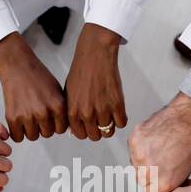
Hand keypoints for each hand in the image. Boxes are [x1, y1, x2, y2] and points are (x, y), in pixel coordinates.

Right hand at [0, 32, 67, 141]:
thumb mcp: (58, 91)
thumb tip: (66, 129)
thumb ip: (62, 109)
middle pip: (47, 134)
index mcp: (58, 106)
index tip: (50, 117)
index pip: (61, 129)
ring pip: (33, 137)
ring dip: (30, 129)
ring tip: (27, 116)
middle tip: (36, 114)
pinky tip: (18, 121)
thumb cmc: (38, 76)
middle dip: (43, 126)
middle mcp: (44, 112)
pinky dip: (17, 132)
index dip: (55, 124)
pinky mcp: (13, 117)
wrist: (17, 66)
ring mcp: (28, 116)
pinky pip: (17, 137)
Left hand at [64, 23, 125, 140]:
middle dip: (97, 130)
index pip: (80, 134)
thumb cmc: (81, 72)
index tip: (89, 125)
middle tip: (99, 121)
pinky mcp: (117, 104)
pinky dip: (120, 119)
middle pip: (95, 136)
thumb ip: (72, 112)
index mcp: (73, 112)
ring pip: (108, 132)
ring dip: (109, 126)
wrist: (95, 55)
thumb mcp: (69, 93)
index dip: (85, 131)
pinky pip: (121, 123)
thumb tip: (76, 128)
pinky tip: (117, 111)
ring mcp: (103, 110)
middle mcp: (87, 114)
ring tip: (109, 116)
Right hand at [128, 93, 190, 191]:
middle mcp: (148, 172)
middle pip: (140, 180)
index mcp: (162, 184)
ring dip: (143, 158)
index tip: (158, 177)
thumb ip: (167, 184)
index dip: (154, 184)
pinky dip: (141, 144)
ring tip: (158, 147)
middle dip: (147, 172)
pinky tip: (154, 139)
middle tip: (159, 160)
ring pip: (135, 163)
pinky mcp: (134, 140)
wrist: (189, 119)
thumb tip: (156, 189)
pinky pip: (133, 148)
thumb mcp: (183, 173)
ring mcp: (139, 155)